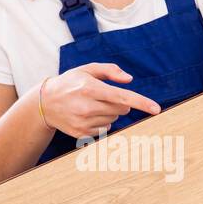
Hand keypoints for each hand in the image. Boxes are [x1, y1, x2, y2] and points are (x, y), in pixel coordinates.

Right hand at [39, 63, 159, 138]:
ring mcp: (83, 122)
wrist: (45, 103)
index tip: (156, 109)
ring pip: (113, 120)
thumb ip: (109, 70)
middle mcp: (87, 107)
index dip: (141, 103)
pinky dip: (101, 123)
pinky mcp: (80, 133)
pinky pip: (104, 129)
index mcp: (90, 88)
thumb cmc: (70, 82)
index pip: (122, 97)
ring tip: (91, 105)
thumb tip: (129, 79)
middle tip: (103, 96)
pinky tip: (87, 115)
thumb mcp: (87, 69)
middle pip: (121, 109)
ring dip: (109, 113)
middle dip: (119, 103)